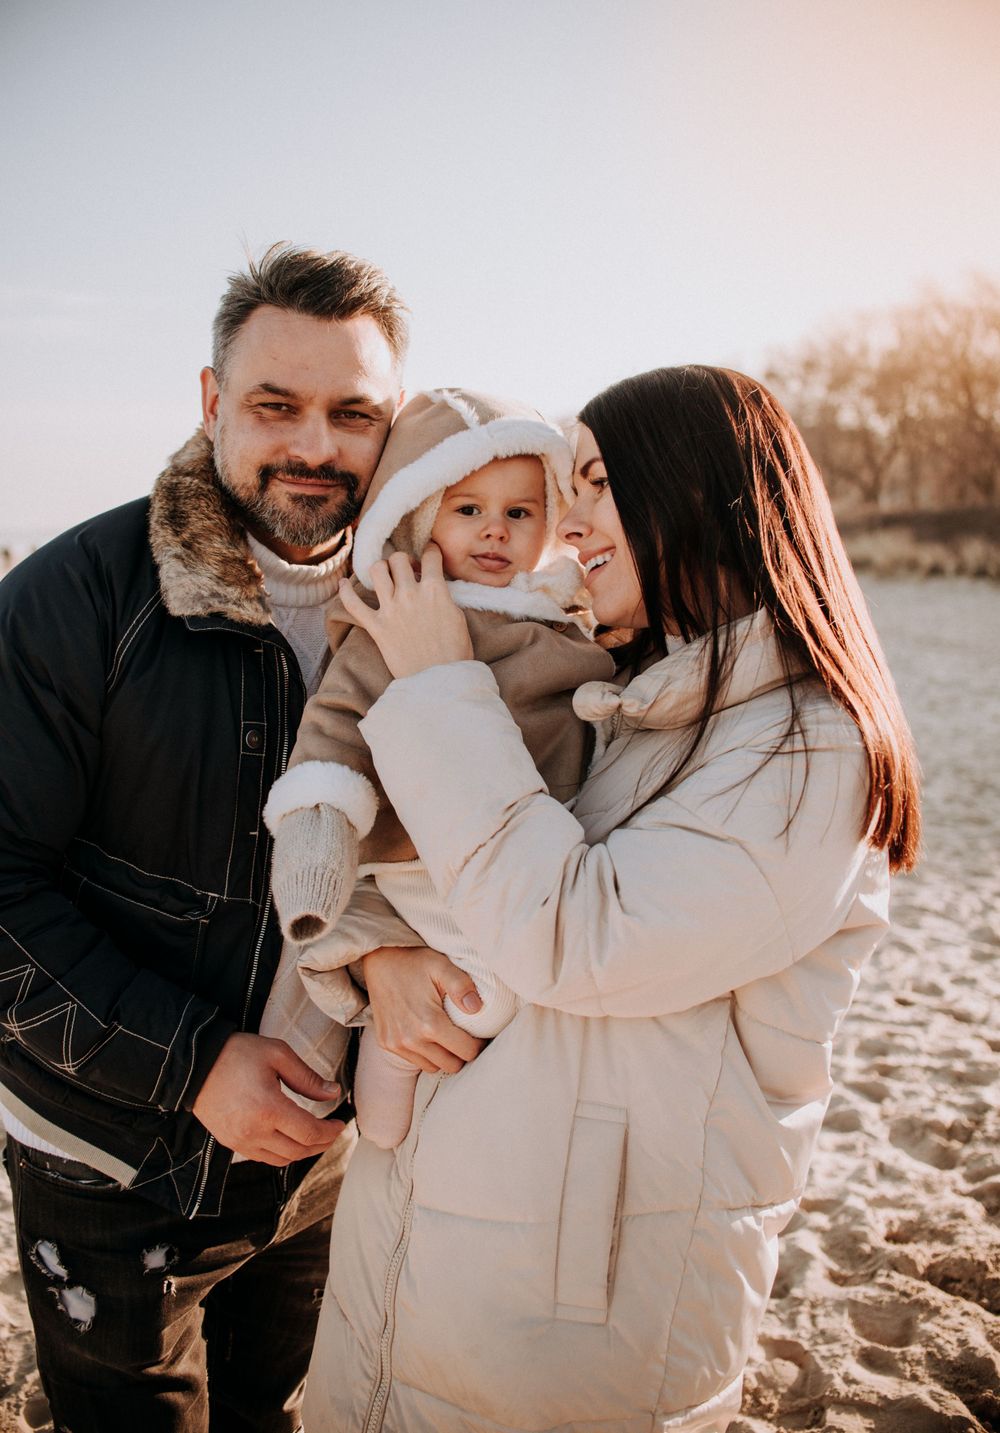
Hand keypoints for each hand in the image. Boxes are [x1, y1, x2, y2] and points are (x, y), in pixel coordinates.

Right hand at [193, 1032, 344, 1165]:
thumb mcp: (277, 1055)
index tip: (341, 1124)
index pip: (310, 1133)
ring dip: (303, 1152)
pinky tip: (290, 1139)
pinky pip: (263, 1158)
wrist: (195, 1065)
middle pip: (298, 1151)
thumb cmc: (237, 1054)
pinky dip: (282, 1153)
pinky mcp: (230, 1143)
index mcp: (269, 1109)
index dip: (330, 1132)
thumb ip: (308, 1078)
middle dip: (321, 1144)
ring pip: (282, 1159)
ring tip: (315, 1137)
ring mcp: (240, 1141)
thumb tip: (334, 1093)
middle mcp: (254, 1132)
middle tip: (332, 1132)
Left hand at [338, 545, 473, 678]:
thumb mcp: (457, 617)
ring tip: (384, 577)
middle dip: (403, 561)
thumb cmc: (454, 653)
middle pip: (399, 559)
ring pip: (377, 571)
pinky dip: (345, 593)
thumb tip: (433, 588)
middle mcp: (410, 594)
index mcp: (435, 590)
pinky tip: (343, 586)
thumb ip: (443, 597)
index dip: (430, 551)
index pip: (430, 556)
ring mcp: (391, 610)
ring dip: (380, 569)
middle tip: (407, 571)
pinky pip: (353, 604)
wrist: (439, 681)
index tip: (429, 555)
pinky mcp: (376, 627)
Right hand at [363, 945, 483, 1073]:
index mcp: (429, 1022)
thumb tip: (477, 1008)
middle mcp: (411, 1039)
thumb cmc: (414, 962)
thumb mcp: (441, 966)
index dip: (478, 1044)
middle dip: (462, 1053)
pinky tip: (428, 1036)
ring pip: (433, 1067)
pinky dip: (426, 1054)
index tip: (479, 1035)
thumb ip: (462, 987)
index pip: (466, 1052)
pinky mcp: (386, 1044)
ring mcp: (396, 1044)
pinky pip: (415, 1061)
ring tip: (447, 1036)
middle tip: (465, 1036)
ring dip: (444, 1056)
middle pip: (451, 1065)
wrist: (379, 959)